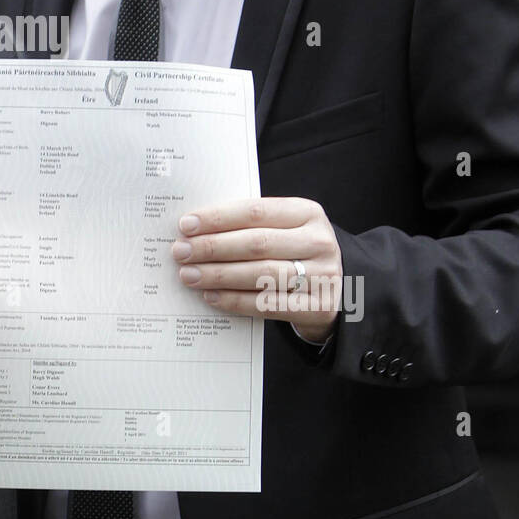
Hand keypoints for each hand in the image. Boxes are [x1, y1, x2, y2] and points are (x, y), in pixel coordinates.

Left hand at [171, 198, 342, 341]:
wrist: (339, 286)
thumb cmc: (296, 250)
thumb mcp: (285, 227)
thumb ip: (250, 224)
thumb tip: (195, 229)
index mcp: (307, 212)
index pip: (255, 212)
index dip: (218, 218)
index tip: (186, 225)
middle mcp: (318, 242)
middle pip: (255, 244)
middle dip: (212, 247)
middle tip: (180, 251)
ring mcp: (322, 276)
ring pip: (260, 274)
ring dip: (218, 275)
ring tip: (188, 275)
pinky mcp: (317, 307)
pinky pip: (267, 304)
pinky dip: (235, 300)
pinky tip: (210, 296)